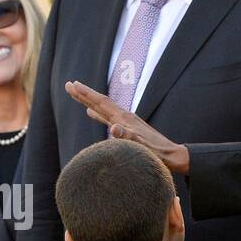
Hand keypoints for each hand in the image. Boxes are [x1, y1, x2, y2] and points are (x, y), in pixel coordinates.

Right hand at [64, 80, 190, 173]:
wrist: (172, 156)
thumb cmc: (157, 154)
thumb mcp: (142, 147)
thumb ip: (128, 137)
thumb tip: (113, 128)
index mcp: (124, 119)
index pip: (101, 102)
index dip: (86, 94)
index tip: (72, 85)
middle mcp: (124, 117)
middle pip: (100, 102)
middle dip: (83, 94)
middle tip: (67, 85)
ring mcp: (126, 122)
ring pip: (103, 108)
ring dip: (89, 101)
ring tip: (77, 95)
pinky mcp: (128, 129)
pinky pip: (107, 117)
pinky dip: (97, 113)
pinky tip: (92, 114)